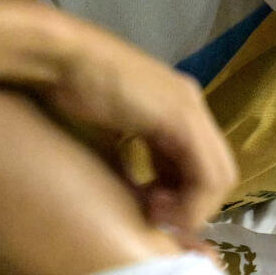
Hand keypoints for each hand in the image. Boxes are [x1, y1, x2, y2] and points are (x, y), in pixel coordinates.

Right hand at [11, 0, 238, 230]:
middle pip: (218, 172)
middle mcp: (192, 106)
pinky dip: (188, 201)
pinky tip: (154, 205)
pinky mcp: (181, 118)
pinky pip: (205, 172)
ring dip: (191, 208)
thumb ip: (132, 160)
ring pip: (219, 176)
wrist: (57, 56)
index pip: (204, 164)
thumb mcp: (109, 134)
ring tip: (155, 213)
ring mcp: (191, 108)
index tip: (153, 211)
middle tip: (158, 218)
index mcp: (177, 108)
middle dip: (193, 207)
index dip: (186, 198)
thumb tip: (138, 198)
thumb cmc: (69, 89)